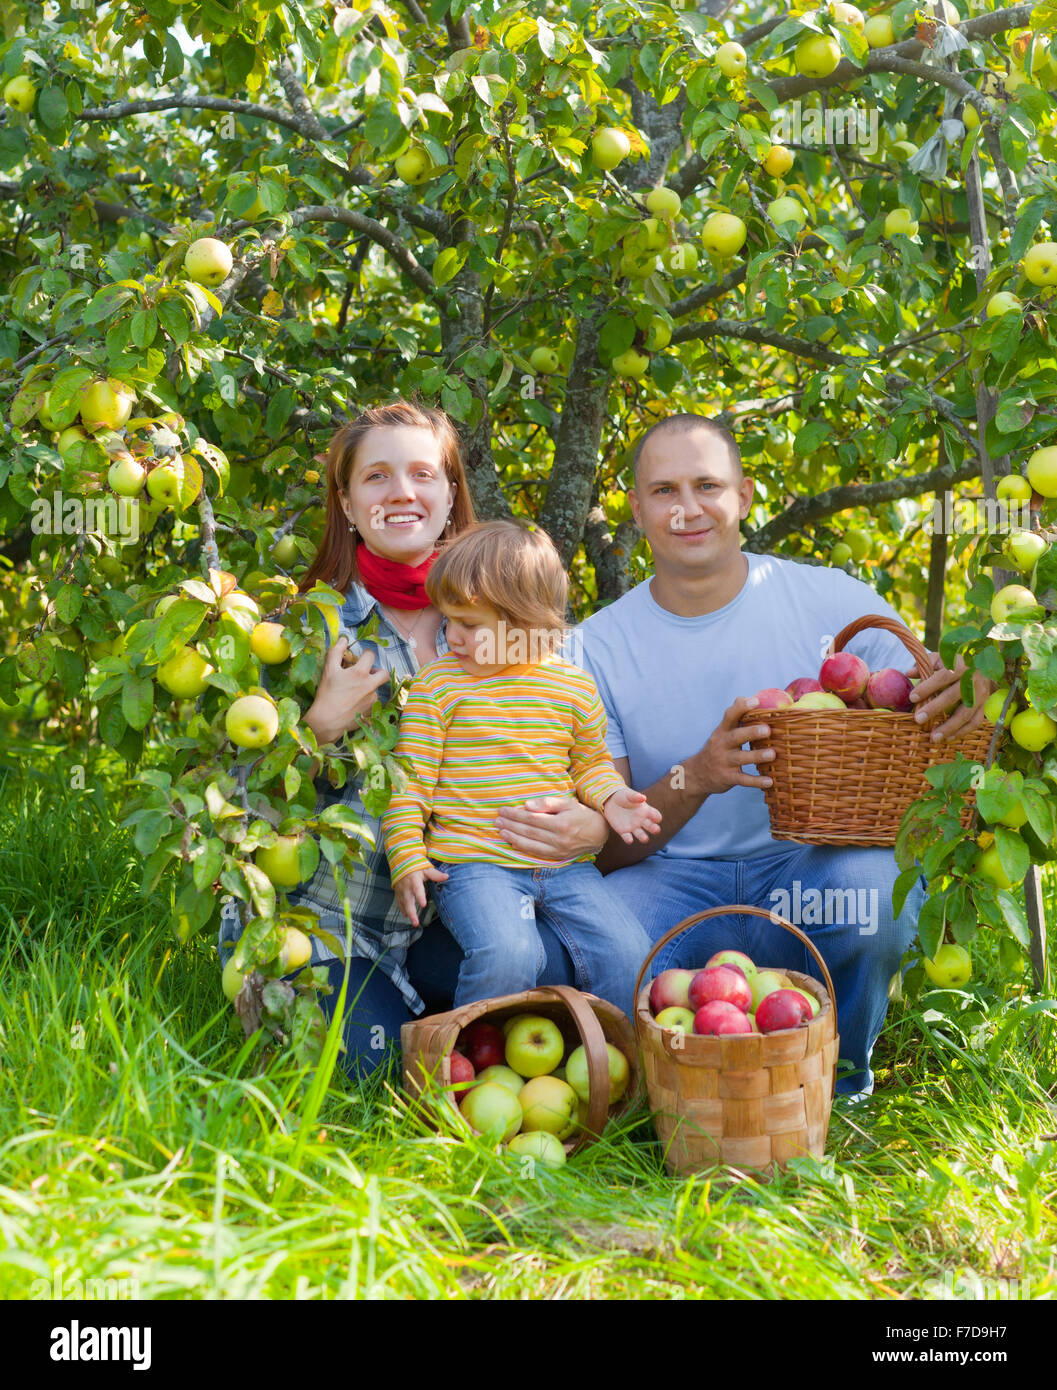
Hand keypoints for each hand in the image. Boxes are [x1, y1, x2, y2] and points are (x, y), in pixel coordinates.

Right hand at [303, 637, 390, 744]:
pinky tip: (354, 703)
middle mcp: (370, 685)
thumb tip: (343, 639)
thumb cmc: (326, 694)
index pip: (370, 655)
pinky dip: (366, 700)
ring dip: (369, 686)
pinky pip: (373, 702)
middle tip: (366, 673)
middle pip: (383, 673)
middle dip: (377, 671)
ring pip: (376, 688)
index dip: (365, 654)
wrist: (327, 721)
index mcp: (360, 673)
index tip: (360, 658)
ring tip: (355, 691)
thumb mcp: (329, 670)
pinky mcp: (371, 711)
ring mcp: (372, 699)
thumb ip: (336, 652)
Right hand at [393, 864, 449, 926]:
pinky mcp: (398, 893)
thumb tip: (446, 876)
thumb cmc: (415, 866)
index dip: (420, 897)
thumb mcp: (425, 868)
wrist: (400, 862)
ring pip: (403, 904)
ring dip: (408, 913)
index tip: (423, 905)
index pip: (417, 889)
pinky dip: (402, 909)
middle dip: (412, 912)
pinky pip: (399, 902)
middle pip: (408, 900)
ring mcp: (401, 890)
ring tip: (414, 923)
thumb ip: (435, 874)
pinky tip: (406, 916)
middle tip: (416, 922)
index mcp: (414, 879)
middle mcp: (406, 886)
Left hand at [494, 795, 608, 859]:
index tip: (503, 810)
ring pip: (531, 844)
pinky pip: (537, 853)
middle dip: (511, 825)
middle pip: (529, 831)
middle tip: (497, 820)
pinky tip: (513, 843)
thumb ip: (547, 803)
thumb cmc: (581, 814)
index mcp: (561, 823)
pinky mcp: (558, 857)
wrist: (599, 833)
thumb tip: (526, 806)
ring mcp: (558, 850)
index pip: (532, 818)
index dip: (515, 815)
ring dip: (513, 838)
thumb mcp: (567, 803)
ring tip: (501, 831)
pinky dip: (523, 848)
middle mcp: (559, 839)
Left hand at [603, 786, 661, 843]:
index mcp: (646, 811)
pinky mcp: (623, 831)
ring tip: (645, 839)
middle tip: (655, 830)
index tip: (656, 818)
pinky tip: (630, 840)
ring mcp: (633, 827)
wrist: (610, 801)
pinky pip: (627, 837)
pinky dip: (629, 839)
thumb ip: (635, 796)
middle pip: (651, 827)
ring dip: (643, 837)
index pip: (656, 816)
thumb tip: (643, 798)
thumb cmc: (623, 796)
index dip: (657, 817)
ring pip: (641, 835)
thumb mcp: (629, 794)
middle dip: (654, 829)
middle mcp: (641, 821)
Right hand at [690, 695, 775, 795]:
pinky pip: (742, 779)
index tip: (755, 701)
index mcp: (722, 731)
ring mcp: (724, 762)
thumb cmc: (717, 749)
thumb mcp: (721, 732)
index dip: (741, 708)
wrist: (696, 775)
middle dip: (751, 732)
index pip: (730, 716)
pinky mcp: (727, 778)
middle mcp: (722, 745)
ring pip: (740, 758)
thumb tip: (749, 697)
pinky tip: (770, 781)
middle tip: (767, 729)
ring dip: (756, 756)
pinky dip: (756, 781)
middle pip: (735, 736)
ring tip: (772, 754)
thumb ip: (735, 717)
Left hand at [907, 652, 991, 742]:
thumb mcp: (942, 657)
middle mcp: (973, 680)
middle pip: (953, 696)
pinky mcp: (984, 705)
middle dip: (935, 709)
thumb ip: (926, 665)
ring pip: (966, 713)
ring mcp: (981, 694)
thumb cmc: (956, 661)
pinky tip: (947, 739)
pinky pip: (975, 722)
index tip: (912, 697)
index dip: (928, 687)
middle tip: (918, 719)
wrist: (983, 661)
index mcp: (961, 665)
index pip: (943, 677)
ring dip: (950, 727)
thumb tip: (909, 673)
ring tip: (933, 738)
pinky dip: (961, 732)